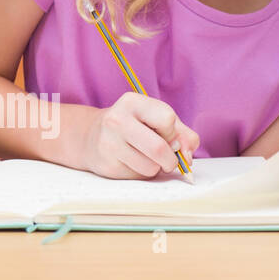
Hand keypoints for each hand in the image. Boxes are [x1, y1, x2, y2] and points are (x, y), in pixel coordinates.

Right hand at [81, 93, 199, 178]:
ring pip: (151, 167)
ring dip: (155, 168)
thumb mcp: (157, 120)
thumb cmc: (134, 127)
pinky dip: (142, 173)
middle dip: (170, 160)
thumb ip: (182, 134)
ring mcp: (109, 142)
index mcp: (132, 102)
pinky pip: (138, 176)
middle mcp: (116, 120)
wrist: (91, 137)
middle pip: (159, 148)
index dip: (172, 132)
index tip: (165, 135)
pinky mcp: (106, 164)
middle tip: (167, 159)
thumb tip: (187, 157)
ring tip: (144, 157)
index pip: (167, 118)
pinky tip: (131, 162)